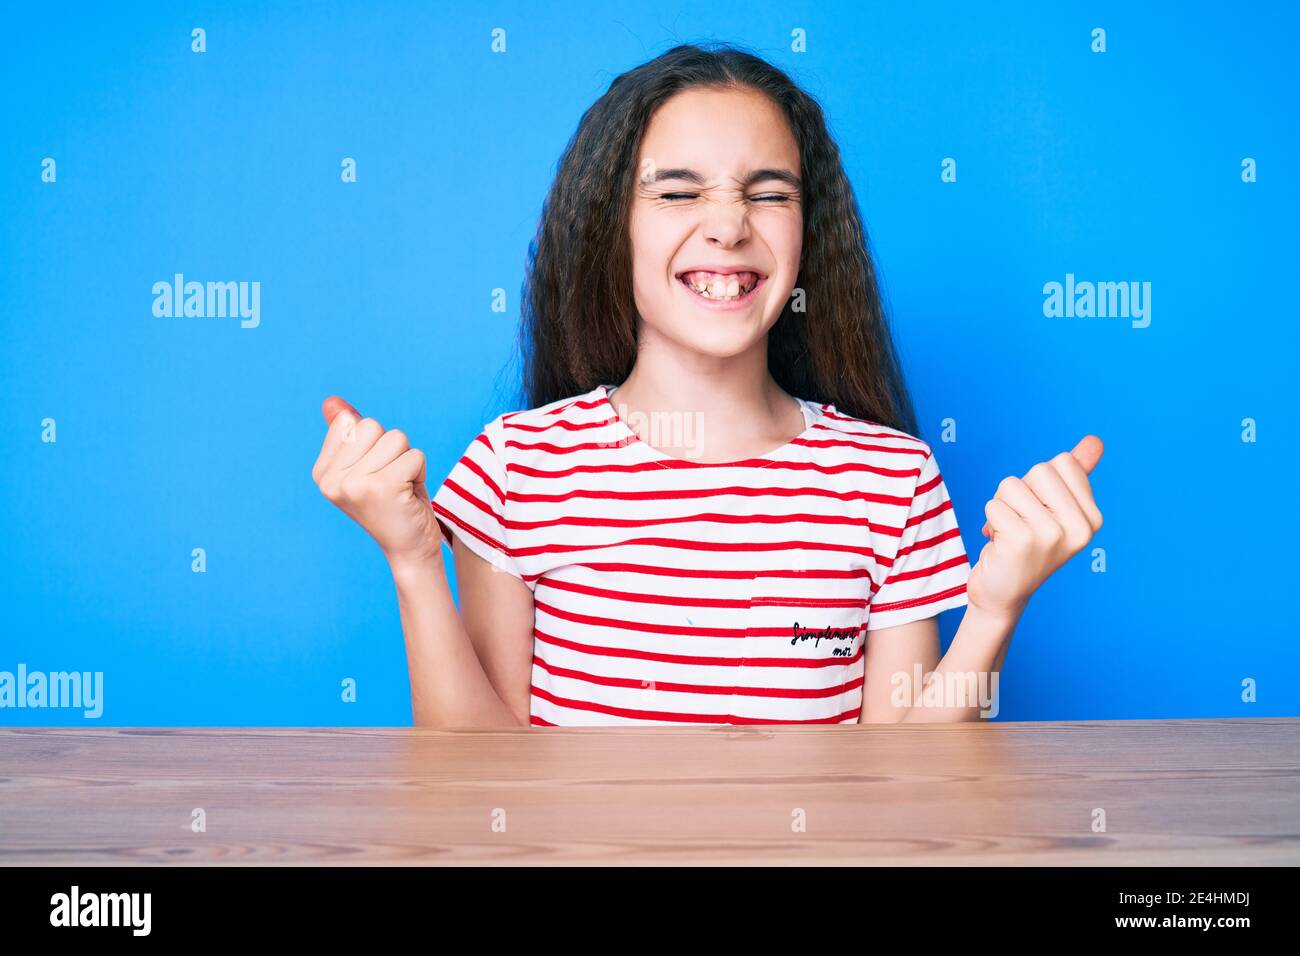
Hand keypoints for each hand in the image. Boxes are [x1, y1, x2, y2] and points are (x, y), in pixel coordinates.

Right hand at [312, 396, 441, 566]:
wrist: (409, 549)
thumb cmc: (392, 502)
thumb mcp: (367, 464)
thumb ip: (348, 434)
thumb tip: (331, 401)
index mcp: (322, 472)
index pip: (352, 421)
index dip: (374, 442)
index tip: (375, 473)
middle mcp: (331, 480)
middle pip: (372, 426)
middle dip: (391, 449)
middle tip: (392, 481)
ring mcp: (354, 484)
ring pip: (395, 438)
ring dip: (407, 460)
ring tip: (400, 488)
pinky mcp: (382, 488)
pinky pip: (414, 455)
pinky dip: (420, 471)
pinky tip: (409, 495)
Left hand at [965, 435, 1103, 620]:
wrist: (1003, 594)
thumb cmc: (1026, 545)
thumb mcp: (1055, 508)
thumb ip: (1075, 475)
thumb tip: (1096, 440)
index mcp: (1093, 517)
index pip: (1062, 462)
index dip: (1040, 482)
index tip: (1039, 512)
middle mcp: (1080, 528)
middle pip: (1039, 470)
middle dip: (1019, 492)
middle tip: (1021, 523)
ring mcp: (1052, 535)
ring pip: (1011, 485)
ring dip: (1001, 506)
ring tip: (1009, 533)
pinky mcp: (1022, 541)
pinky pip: (994, 505)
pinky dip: (990, 520)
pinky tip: (1000, 544)